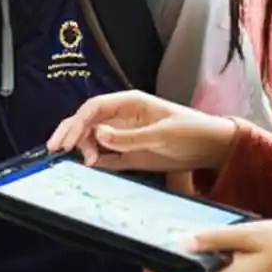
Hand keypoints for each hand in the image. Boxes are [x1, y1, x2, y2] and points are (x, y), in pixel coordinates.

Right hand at [46, 90, 237, 171]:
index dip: (76, 122)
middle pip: (87, 122)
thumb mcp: (162, 133)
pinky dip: (95, 160)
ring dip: (84, 149)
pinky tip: (89, 167)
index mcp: (129, 104)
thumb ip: (130, 137)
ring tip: (87, 163)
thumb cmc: (193, 131)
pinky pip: (105, 155)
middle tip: (57, 150)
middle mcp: (122, 118)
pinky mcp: (130, 153)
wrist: (214, 148)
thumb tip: (98, 135)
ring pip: (92, 139)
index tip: (66, 140)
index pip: (93, 108)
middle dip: (71, 134)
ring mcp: (125, 135)